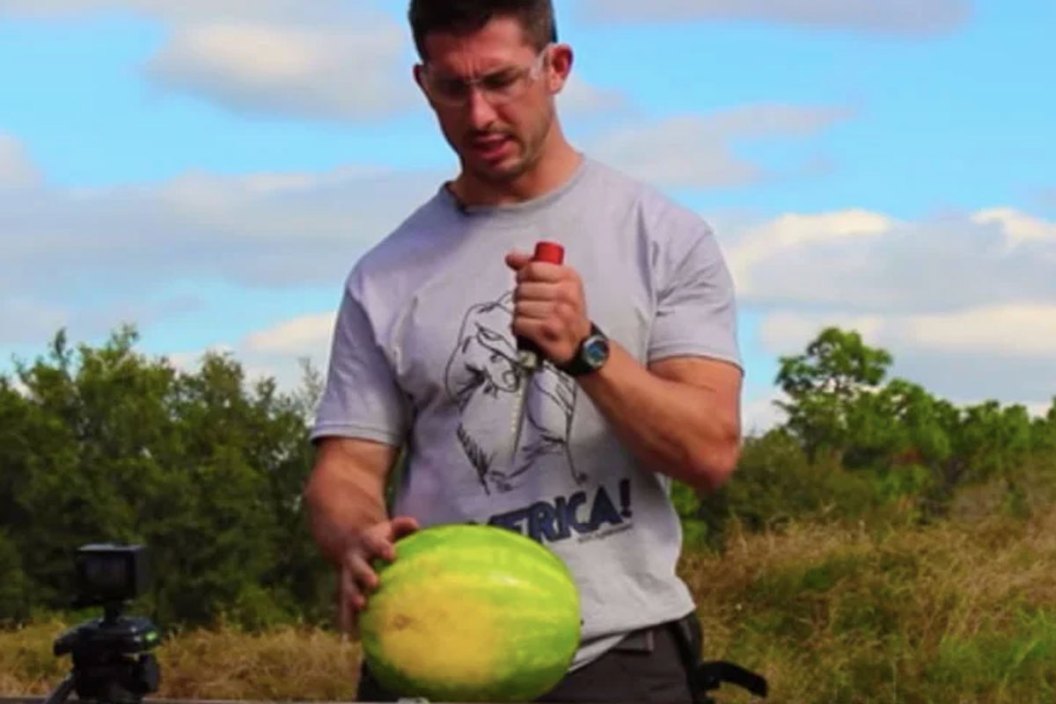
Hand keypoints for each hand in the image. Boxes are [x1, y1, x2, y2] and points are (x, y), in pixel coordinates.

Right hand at [337, 515, 418, 634]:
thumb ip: (402, 525)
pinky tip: (351, 634)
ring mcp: (349, 577)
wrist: (351, 544)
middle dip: (365, 575)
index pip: (376, 545)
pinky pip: (345, 606)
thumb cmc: (380, 539)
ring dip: (353, 597)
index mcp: (367, 543)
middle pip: (359, 568)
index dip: (383, 549)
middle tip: (375, 583)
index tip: (392, 555)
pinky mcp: (347, 592)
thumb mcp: (389, 528)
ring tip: (361, 606)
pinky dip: (348, 619)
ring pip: (348, 587)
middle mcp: (355, 560)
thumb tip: (416, 525)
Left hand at [505, 249, 591, 365]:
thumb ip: (535, 267)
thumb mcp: (559, 284)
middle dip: (520, 298)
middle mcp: (567, 294)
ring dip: (519, 314)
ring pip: (519, 306)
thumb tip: (510, 257)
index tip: (525, 282)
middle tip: (531, 306)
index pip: (533, 268)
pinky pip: (518, 323)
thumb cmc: (568, 312)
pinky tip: (528, 329)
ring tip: (531, 318)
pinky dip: (518, 327)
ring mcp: (558, 313)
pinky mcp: (548, 331)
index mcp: (570, 278)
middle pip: (523, 288)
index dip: (523, 275)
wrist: (581, 344)